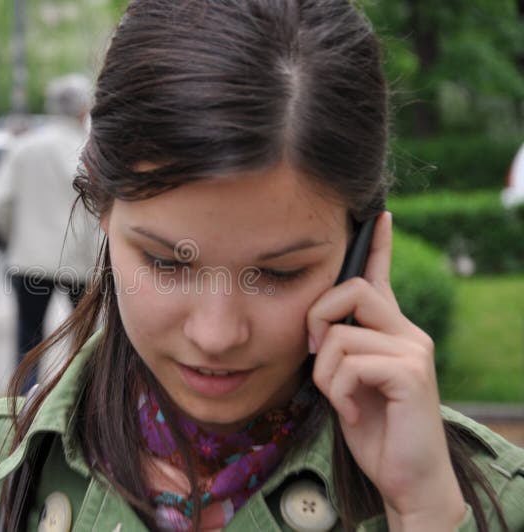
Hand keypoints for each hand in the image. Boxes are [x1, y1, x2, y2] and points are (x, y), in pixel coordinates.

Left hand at [306, 211, 465, 530]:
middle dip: (317, 317)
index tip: (379, 215)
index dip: (378, 245)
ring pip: (340, 333)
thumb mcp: (348, 382)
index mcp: (391, 331)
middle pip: (350, 289)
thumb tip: (317, 328)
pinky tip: (355, 411)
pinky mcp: (411, 373)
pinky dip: (339, 390)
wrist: (406, 477)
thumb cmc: (373, 428)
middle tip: (313, 351)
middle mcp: (407, 332)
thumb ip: (340, 350)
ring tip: (342, 398)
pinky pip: (350, 362)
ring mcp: (413, 351)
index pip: (381, 277)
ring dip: (325, 372)